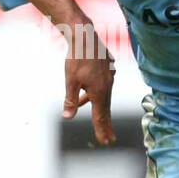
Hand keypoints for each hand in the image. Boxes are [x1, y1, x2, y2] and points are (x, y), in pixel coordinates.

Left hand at [62, 29, 115, 145]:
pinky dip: (98, 95)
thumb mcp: (70, 81)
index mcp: (99, 91)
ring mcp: (109, 77)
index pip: (100, 115)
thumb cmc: (77, 58)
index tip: (105, 141)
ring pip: (104, 97)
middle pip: (106, 109)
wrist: (85, 36)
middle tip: (109, 138)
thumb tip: (68, 117)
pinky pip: (104, 87)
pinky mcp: (108, 70)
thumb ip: (70, 100)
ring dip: (100, 109)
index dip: (101, 129)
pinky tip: (88, 94)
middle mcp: (107, 85)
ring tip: (97, 119)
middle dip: (105, 124)